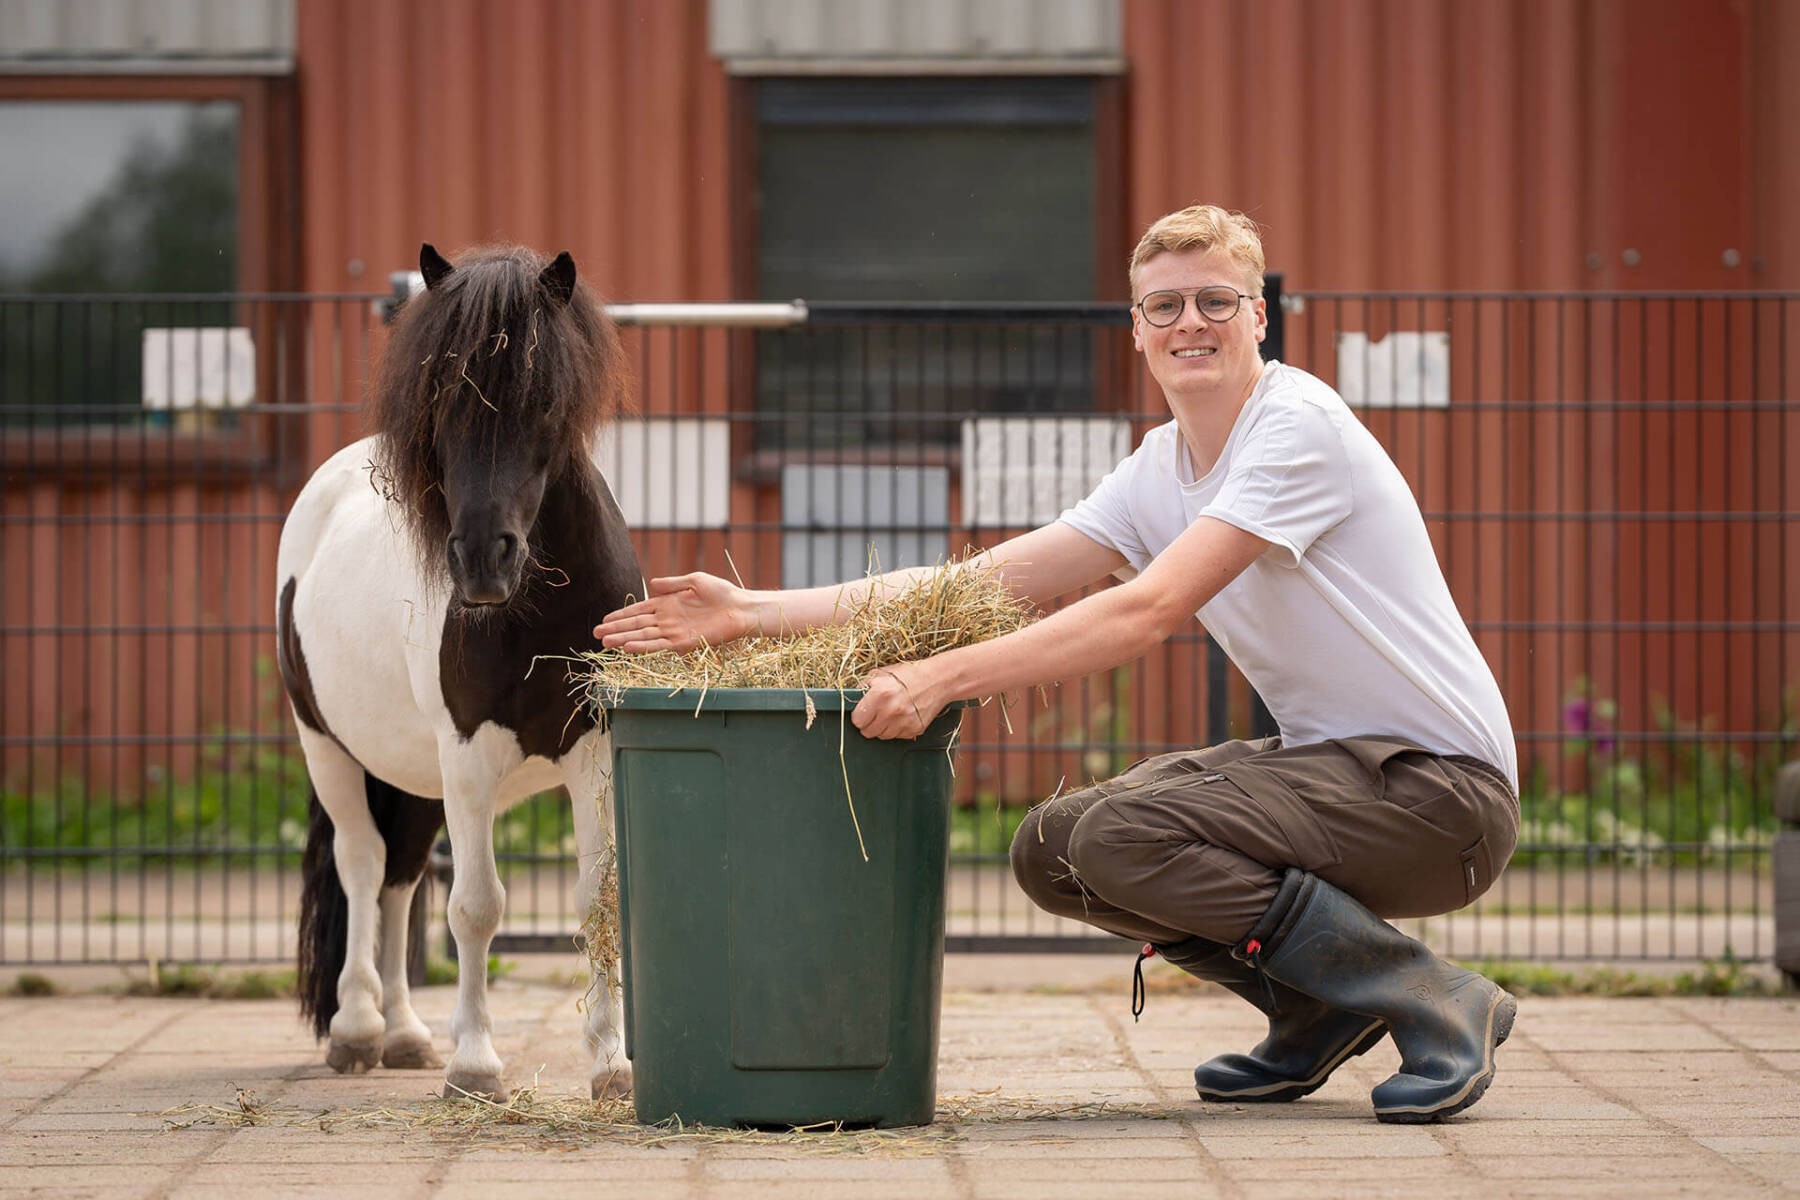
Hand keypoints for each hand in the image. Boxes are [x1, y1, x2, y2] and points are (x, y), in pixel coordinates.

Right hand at [592, 572, 750, 653]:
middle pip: (637, 625)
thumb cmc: (722, 593)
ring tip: (606, 643)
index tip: (604, 620)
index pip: (639, 611)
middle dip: (616, 630)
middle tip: (596, 635)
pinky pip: (659, 645)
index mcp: (668, 604)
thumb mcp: (695, 581)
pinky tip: (629, 646)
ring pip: (644, 636)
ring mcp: (674, 631)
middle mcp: (667, 620)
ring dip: (624, 639)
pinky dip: (643, 647)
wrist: (741, 608)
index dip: (621, 616)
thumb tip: (651, 584)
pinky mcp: (684, 642)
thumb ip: (672, 584)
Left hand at [852, 662, 944, 740]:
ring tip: (890, 714)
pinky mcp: (915, 730)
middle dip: (869, 724)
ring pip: (882, 737)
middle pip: (867, 732)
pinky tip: (902, 716)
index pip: (857, 720)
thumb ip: (864, 686)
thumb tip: (853, 699)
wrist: (938, 679)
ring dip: (883, 728)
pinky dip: (897, 729)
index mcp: (879, 695)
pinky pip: (898, 737)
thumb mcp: (882, 674)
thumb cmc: (908, 674)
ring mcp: (903, 723)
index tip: (863, 712)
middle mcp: (890, 711)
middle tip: (875, 714)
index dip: (859, 716)